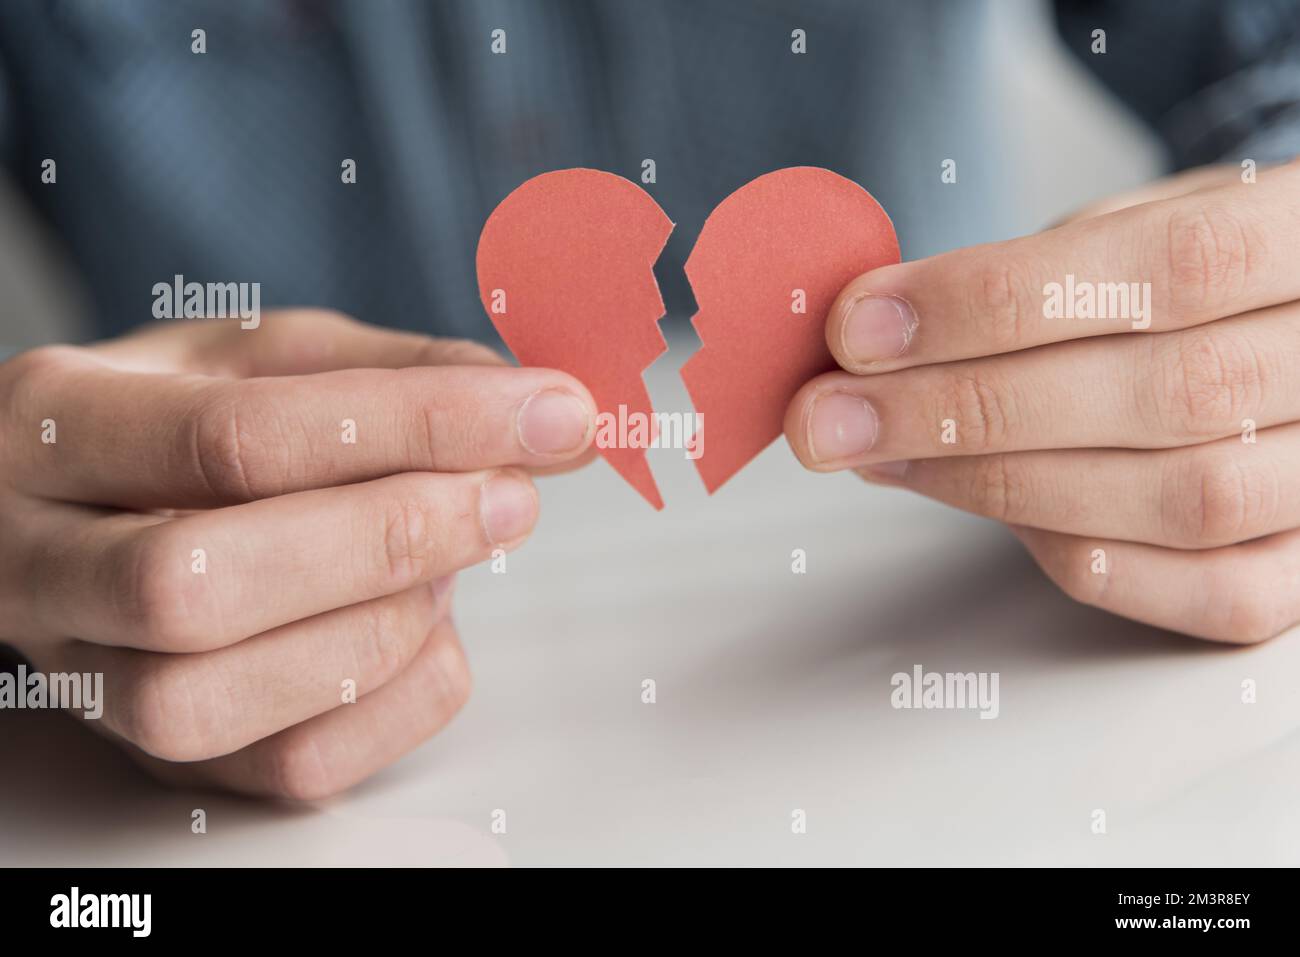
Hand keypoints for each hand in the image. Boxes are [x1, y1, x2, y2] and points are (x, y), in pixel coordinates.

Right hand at [0, 311, 595, 796]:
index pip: (238, 437)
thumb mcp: (274, 358)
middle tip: (510, 498)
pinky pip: (283, 770)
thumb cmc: (191, 418)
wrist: (98, 503)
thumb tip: (535, 409)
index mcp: (55, 424)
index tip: (547, 414)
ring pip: (213, 701)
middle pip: (197, 586)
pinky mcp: (158, 757)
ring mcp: (83, 675)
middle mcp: (36, 561)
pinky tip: (430, 630)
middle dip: (387, 541)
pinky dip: (394, 704)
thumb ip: (397, 374)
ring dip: (380, 629)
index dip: (416, 427)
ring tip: (452, 558)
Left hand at [785, 160, 1299, 643]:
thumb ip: (1035, 275)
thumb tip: (878, 332)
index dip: (998, 301)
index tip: (860, 326)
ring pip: (1183, 500)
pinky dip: (1086, 558)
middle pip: (1163, 394)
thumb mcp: (1143, 224)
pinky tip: (987, 514)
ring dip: (999, 482)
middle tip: (831, 415)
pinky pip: (1215, 593)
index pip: (1170, 266)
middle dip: (965, 407)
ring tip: (882, 455)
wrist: (1299, 321)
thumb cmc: (1200, 272)